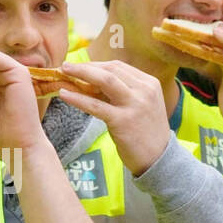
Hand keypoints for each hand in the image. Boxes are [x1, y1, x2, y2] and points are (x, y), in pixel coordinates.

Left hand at [58, 59, 172, 176]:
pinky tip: (64, 94)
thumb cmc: (146, 132)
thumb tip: (91, 82)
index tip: (79, 66)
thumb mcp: (140, 105)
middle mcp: (144, 90)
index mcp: (149, 83)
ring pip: (104, 81)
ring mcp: (134, 104)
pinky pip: (95, 105)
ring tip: (62, 72)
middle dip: (85, 66)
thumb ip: (121, 93)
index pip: (118, 67)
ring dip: (81, 73)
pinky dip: (77, 98)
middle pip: (110, 69)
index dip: (95, 64)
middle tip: (66, 66)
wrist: (159, 158)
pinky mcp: (122, 121)